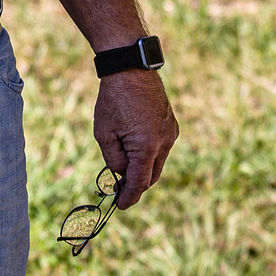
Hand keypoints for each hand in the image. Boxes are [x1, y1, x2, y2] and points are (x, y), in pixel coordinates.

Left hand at [94, 69, 177, 209]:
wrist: (131, 69)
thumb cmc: (114, 100)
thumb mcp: (104, 133)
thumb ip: (114, 160)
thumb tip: (123, 174)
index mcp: (147, 147)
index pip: (139, 182)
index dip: (130, 196)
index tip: (121, 206)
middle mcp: (164, 142)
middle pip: (152, 176)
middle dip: (137, 184)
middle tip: (120, 189)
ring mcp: (171, 133)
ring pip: (158, 162)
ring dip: (143, 167)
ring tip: (124, 163)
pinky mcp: (172, 124)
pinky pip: (161, 147)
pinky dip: (150, 152)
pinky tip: (134, 144)